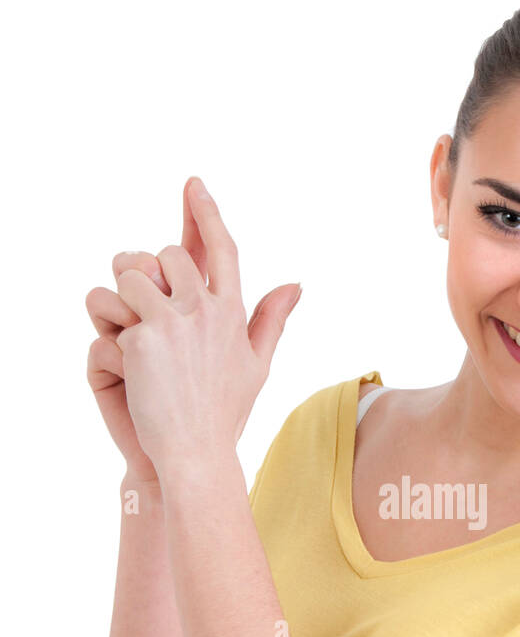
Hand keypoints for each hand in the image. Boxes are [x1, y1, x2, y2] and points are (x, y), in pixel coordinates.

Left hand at [87, 177, 300, 483]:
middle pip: (167, 253)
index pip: (221, 249)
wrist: (196, 452)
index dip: (206, 214)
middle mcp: (206, 309)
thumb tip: (296, 283)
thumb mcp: (255, 365)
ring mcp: (174, 321)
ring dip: (120, 292)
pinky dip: (105, 323)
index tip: (193, 184)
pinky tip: (121, 358)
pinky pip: (107, 304)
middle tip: (139, 299)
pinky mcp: (142, 337)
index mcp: (232, 313)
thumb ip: (271, 319)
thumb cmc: (224, 414)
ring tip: (127, 326)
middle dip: (147, 268)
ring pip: (130, 270)